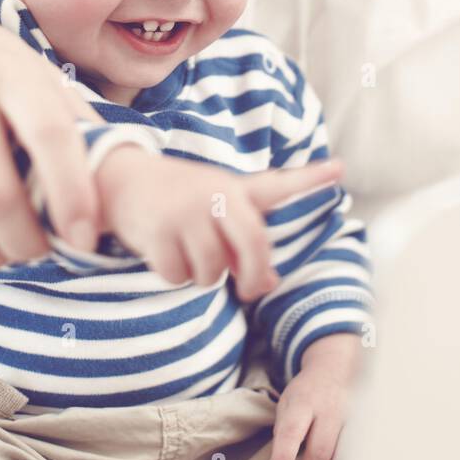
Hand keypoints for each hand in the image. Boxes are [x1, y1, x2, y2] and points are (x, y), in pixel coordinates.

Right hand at [95, 146, 343, 301]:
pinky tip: (162, 253)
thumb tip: (268, 284)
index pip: (277, 185)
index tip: (340, 169)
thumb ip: (244, 244)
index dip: (310, 178)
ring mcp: (186, 212)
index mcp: (233, 189)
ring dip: (202, 276)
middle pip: (253, 245)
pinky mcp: (159, 230)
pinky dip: (172, 275)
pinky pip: (178, 275)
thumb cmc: (177, 200)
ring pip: (212, 270)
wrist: (119, 180)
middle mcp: (214, 196)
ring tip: (187, 254)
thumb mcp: (214, 211)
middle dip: (252, 274)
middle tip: (247, 289)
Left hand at [266, 367, 350, 459]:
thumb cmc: (306, 394)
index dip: (283, 459)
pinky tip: (336, 458)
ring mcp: (351, 416)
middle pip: (320, 452)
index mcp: (303, 402)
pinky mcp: (366, 424)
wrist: (336, 367)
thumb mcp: (286, 406)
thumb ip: (280, 437)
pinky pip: (357, 457)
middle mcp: (329, 407)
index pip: (291, 433)